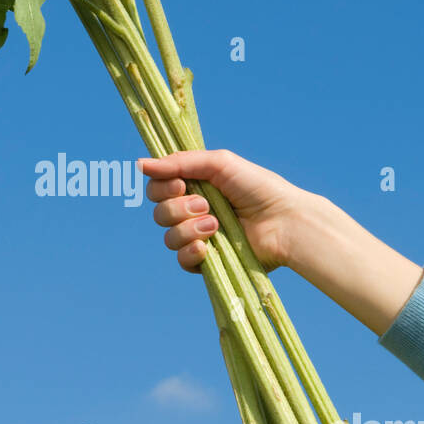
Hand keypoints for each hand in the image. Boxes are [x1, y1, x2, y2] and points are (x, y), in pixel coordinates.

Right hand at [139, 149, 305, 272]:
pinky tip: (206, 247)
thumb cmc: (258, 188)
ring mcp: (200, 237)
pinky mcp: (208, 261)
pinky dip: (190, 252)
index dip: (162, 188)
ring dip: (188, 229)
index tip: (181, 185)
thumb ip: (180, 162)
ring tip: (215, 225)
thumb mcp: (220, 164)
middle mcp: (193, 212)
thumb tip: (139, 164)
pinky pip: (182, 260)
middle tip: (205, 205)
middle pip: (159, 213)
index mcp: (195, 187)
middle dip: (177, 208)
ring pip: (168, 237)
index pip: (158, 189)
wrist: (284, 221)